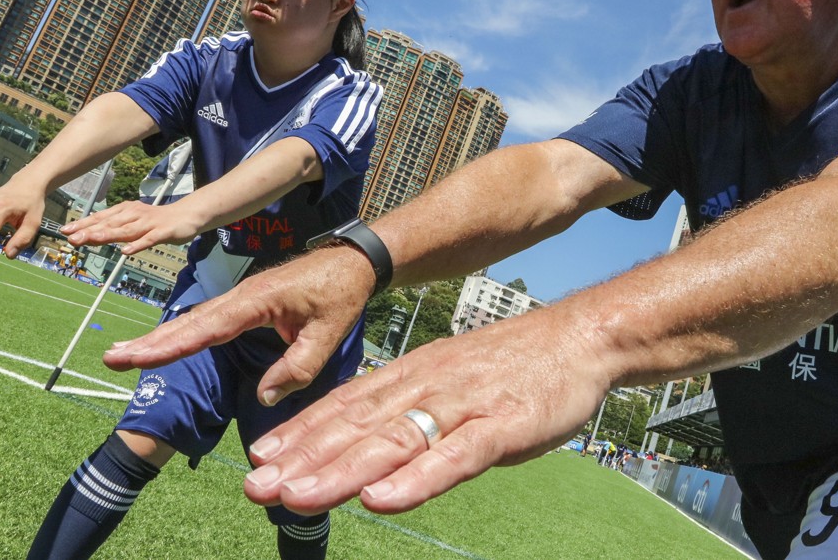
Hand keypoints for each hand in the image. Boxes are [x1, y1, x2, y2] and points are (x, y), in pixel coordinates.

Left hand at [62, 200, 201, 254]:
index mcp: (126, 211)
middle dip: (89, 231)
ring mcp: (148, 223)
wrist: (187, 215)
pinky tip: (125, 252)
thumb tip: (91, 237)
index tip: (64, 230)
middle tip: (71, 238)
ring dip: (107, 236)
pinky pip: (148, 240)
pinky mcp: (162, 232)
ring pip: (125, 231)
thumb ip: (114, 230)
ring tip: (90, 241)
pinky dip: (137, 245)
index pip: (101, 218)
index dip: (83, 224)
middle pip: (109, 224)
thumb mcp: (133, 223)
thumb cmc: (157, 220)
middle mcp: (134, 215)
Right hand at [103, 245, 377, 403]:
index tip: (138, 356)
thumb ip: (297, 369)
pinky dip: (183, 333)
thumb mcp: (327, 335)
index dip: (172, 344)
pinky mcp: (245, 303)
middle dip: (151, 342)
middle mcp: (241, 296)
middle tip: (112, 357)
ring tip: (124, 353)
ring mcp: (241, 298)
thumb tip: (265, 396)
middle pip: (190, 323)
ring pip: (195, 321)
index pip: (208, 327)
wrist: (352, 262)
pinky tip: (163, 345)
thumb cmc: (340, 294)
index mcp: (257, 300)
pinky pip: (209, 320)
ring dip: (160, 338)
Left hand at [238, 305, 608, 514]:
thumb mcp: (450, 374)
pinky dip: (416, 480)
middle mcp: (428, 387)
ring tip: (297, 496)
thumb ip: (410, 405)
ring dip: (341, 471)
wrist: (581, 337)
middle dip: (304, 458)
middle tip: (256, 485)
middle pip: (358, 427)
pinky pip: (454, 458)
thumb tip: (368, 439)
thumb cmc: (514, 363)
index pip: (348, 405)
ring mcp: (464, 406)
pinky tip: (381, 501)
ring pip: (393, 443)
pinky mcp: (503, 427)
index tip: (261, 458)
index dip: (303, 432)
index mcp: (414, 374)